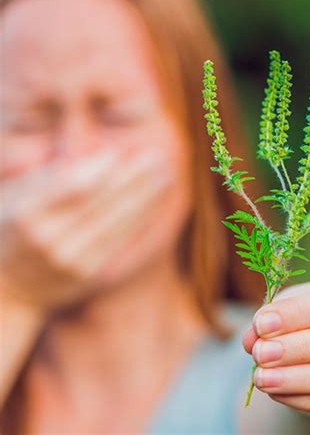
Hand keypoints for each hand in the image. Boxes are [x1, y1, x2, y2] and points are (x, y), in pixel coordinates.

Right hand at [0, 149, 166, 311]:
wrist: (9, 287)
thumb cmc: (11, 227)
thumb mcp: (13, 195)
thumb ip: (51, 176)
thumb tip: (96, 157)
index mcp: (26, 212)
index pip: (70, 183)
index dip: (98, 167)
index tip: (120, 151)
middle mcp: (48, 238)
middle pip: (100, 201)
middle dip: (133, 177)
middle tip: (158, 156)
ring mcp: (70, 259)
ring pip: (116, 220)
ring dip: (145, 197)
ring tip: (165, 176)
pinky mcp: (88, 275)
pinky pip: (120, 241)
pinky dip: (140, 219)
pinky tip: (155, 203)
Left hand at [242, 273, 309, 426]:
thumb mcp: (294, 306)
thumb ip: (274, 316)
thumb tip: (253, 338)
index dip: (300, 313)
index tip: (262, 323)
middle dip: (300, 348)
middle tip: (260, 353)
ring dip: (300, 379)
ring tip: (261, 378)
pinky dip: (305, 400)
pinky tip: (277, 392)